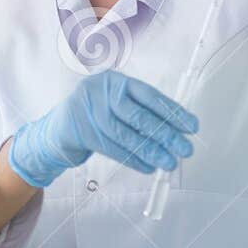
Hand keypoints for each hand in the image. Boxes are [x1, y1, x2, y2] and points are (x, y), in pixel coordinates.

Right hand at [8, 69, 197, 188]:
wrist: (56, 129)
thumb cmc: (94, 115)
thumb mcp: (114, 103)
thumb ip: (140, 109)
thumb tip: (177, 129)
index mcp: (114, 80)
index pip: (149, 95)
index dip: (172, 112)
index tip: (192, 127)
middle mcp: (100, 91)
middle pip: (139, 115)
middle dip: (166, 134)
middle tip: (186, 149)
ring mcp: (87, 111)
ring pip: (126, 135)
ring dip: (151, 151)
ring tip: (169, 163)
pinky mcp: (79, 132)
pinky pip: (113, 148)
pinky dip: (133, 159)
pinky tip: (149, 167)